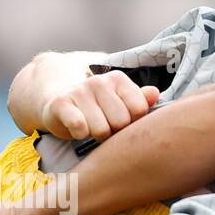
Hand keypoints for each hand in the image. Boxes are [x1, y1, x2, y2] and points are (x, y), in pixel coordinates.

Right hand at [41, 71, 158, 141]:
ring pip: (101, 129)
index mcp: (119, 79)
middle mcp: (99, 81)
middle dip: (115, 131)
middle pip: (121, 122)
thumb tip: (155, 94)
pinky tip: (78, 129)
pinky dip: (80, 135)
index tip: (124, 120)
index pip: (140, 110)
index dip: (133, 122)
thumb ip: (141, 99)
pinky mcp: (60, 104)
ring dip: (97, 135)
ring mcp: (78, 91)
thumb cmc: (98, 106)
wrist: (59, 103)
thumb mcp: (120, 101)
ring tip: (92, 127)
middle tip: (106, 126)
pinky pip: (79, 128)